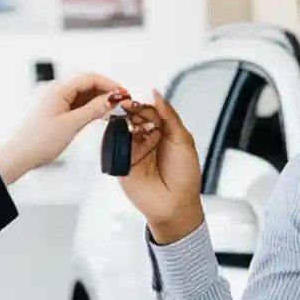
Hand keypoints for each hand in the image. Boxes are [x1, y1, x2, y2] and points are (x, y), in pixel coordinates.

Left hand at [0, 72, 127, 184]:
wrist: (19, 156)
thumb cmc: (39, 141)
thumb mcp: (72, 124)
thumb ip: (94, 109)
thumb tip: (112, 99)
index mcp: (58, 89)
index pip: (90, 78)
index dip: (109, 84)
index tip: (123, 95)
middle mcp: (55, 91)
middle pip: (86, 83)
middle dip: (105, 91)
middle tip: (120, 103)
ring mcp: (54, 100)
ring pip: (82, 93)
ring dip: (97, 99)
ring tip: (111, 111)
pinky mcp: (54, 110)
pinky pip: (75, 103)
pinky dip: (88, 107)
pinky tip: (97, 115)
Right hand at [117, 90, 204, 244]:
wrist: (174, 204)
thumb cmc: (184, 176)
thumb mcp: (183, 141)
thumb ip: (169, 116)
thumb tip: (156, 94)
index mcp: (163, 133)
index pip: (151, 112)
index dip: (145, 106)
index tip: (140, 102)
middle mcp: (147, 139)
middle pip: (135, 118)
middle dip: (132, 111)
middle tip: (129, 107)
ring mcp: (133, 150)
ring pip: (124, 129)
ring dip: (124, 121)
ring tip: (126, 119)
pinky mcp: (122, 162)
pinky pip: (115, 146)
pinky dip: (116, 136)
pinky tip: (121, 133)